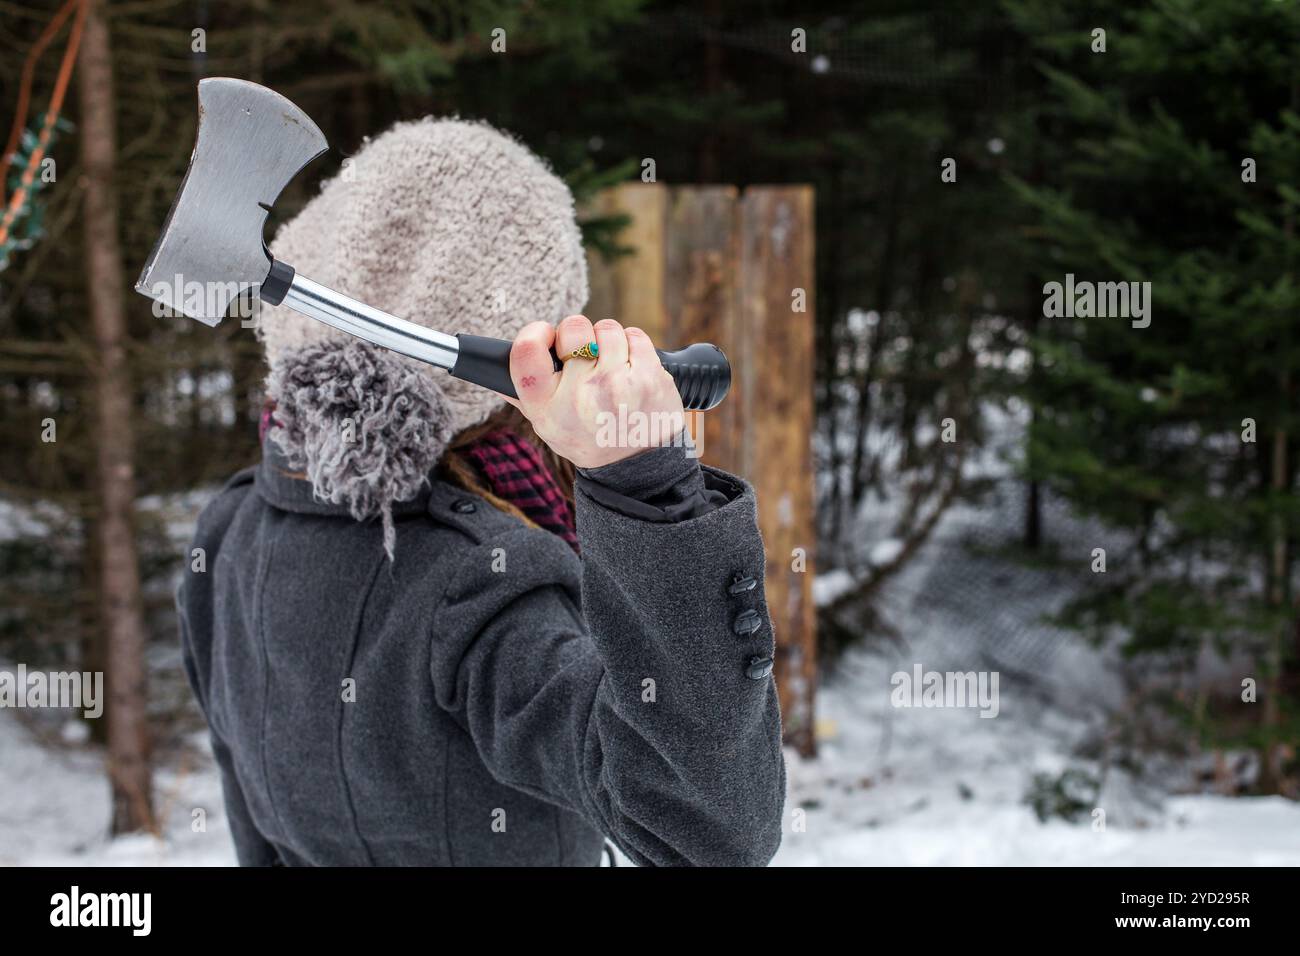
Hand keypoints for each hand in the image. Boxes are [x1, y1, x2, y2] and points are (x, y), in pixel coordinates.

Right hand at [504, 315, 686, 468]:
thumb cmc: (589, 439)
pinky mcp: (649, 378)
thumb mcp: (548, 427)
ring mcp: (617, 386)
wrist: (636, 465)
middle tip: (586, 357)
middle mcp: (580, 397)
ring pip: (606, 328)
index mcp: (547, 408)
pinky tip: (632, 369)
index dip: (536, 332)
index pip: (526, 351)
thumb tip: (490, 372)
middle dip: (579, 335)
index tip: (547, 334)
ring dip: (609, 341)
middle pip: (572, 329)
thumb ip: (522, 396)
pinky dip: (634, 346)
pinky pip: (635, 336)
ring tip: (611, 367)